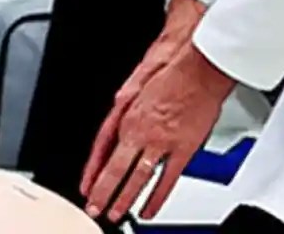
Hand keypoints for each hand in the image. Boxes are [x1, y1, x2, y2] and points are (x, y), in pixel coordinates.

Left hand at [80, 0, 205, 195]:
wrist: (197, 67)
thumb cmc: (170, 72)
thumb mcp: (136, 87)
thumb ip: (126, 108)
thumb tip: (119, 121)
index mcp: (126, 116)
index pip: (101, 149)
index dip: (93, 170)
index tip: (86, 185)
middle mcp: (139, 131)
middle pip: (114, 168)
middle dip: (102, 191)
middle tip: (94, 208)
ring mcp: (160, 142)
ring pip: (136, 177)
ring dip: (124, 199)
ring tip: (115, 215)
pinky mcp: (183, 149)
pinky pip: (166, 179)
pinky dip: (156, 197)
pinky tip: (148, 210)